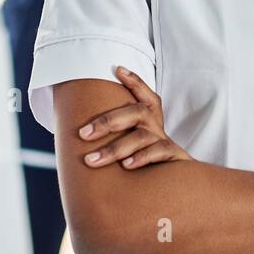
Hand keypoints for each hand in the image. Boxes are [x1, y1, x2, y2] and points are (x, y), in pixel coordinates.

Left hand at [76, 66, 190, 169]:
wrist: (175, 183)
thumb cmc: (144, 158)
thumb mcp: (131, 141)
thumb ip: (114, 132)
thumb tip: (79, 132)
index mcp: (148, 117)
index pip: (143, 94)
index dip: (134, 81)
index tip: (118, 70)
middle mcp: (156, 125)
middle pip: (136, 112)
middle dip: (107, 121)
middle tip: (83, 134)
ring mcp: (164, 140)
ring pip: (142, 137)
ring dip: (115, 148)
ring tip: (93, 160)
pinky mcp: (173, 156)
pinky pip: (159, 152)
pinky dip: (142, 157)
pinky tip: (126, 166)